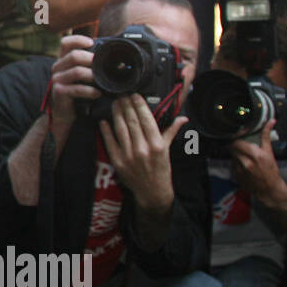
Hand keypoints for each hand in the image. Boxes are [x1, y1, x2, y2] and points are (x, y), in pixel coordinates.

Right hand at [47, 35, 97, 129]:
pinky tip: (97, 93)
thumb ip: (89, 64)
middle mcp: (57, 67)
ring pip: (76, 71)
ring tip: (101, 80)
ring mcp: (57, 79)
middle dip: (91, 58)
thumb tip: (112, 58)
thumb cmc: (77, 91)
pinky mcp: (59, 91)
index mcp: (62, 60)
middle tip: (102, 64)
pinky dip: (90, 91)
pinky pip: (76, 89)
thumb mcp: (81, 75)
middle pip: (73, 55)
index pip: (65, 43)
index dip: (78, 40)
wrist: (64, 112)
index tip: (91, 42)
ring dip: (92, 75)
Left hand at [98, 93, 186, 213]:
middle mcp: (143, 149)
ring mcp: (129, 156)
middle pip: (132, 122)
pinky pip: (110, 143)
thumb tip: (183, 118)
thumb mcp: (168, 150)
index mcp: (157, 145)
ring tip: (114, 103)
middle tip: (121, 95)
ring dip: (116, 114)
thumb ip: (171, 131)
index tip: (134, 95)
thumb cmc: (161, 169)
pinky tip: (103, 121)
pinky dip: (106, 131)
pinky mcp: (118, 162)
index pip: (147, 120)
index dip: (139, 106)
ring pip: (120, 129)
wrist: (152, 192)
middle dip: (126, 106)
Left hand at [229, 119, 286, 209]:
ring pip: (232, 155)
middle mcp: (246, 162)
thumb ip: (266, 136)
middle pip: (232, 147)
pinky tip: (243, 165)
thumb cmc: (271, 171)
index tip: (238, 136)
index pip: (237, 141)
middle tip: (240, 144)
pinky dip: (236, 162)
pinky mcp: (235, 175)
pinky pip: (232, 164)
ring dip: (235, 153)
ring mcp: (239, 170)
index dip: (236, 138)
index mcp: (255, 155)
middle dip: (235, 144)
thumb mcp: (270, 153)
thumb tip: (271, 121)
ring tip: (244, 155)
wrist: (269, 189)